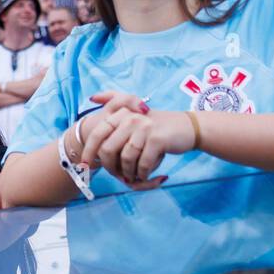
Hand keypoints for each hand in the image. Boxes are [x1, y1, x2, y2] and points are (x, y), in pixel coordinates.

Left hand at [79, 91, 194, 187]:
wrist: (188, 128)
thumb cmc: (156, 128)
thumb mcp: (135, 114)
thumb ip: (113, 101)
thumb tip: (91, 97)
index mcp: (121, 114)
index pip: (97, 135)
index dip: (88, 153)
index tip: (85, 166)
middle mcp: (130, 118)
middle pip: (107, 150)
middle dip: (110, 167)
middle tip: (118, 175)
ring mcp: (144, 128)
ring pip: (125, 159)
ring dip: (128, 172)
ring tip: (133, 176)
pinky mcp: (157, 139)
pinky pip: (142, 164)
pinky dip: (142, 173)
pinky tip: (145, 174)